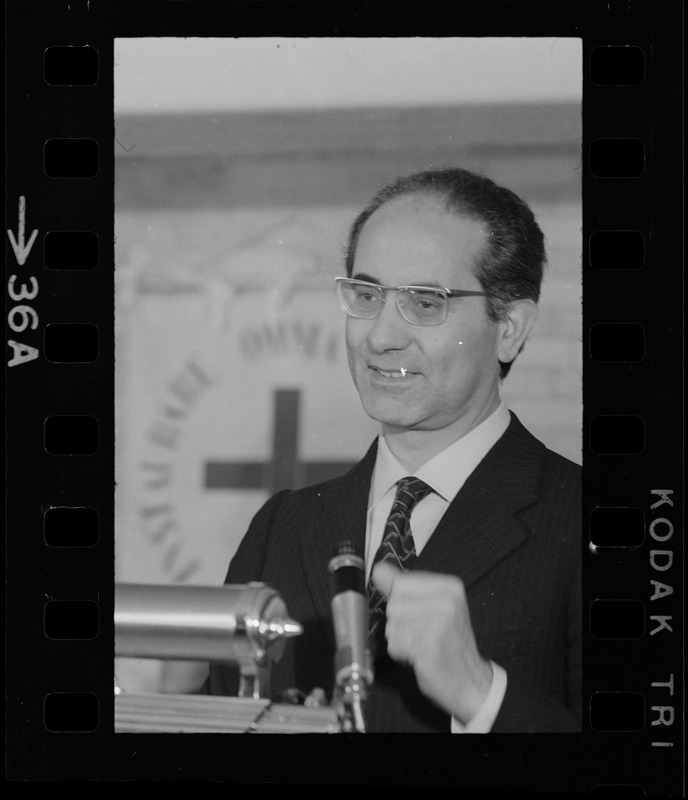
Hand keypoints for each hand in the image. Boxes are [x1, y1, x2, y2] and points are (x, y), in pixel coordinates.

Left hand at [372, 562, 492, 723]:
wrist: (471, 682)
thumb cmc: (449, 644)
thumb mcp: (433, 606)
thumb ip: (404, 587)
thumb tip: (378, 569)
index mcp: (449, 587)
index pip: (401, 583)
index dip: (402, 603)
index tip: (420, 616)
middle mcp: (446, 601)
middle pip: (394, 604)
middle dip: (400, 624)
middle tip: (422, 635)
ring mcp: (438, 623)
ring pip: (392, 625)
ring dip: (400, 640)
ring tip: (421, 646)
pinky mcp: (428, 645)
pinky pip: (395, 645)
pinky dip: (401, 655)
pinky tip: (420, 658)